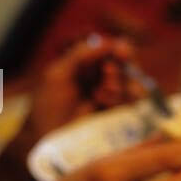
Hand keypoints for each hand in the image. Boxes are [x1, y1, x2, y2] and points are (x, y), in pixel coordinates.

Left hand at [17, 35, 148, 150]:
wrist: (46, 139)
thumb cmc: (46, 106)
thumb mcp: (57, 74)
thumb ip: (80, 55)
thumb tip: (106, 41)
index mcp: (88, 66)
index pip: (113, 51)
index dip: (120, 48)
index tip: (120, 51)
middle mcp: (103, 80)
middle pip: (128, 65)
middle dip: (122, 65)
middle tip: (108, 71)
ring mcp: (113, 99)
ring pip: (133, 83)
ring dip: (118, 83)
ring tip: (99, 92)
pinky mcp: (119, 117)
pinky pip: (133, 103)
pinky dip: (120, 98)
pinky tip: (102, 101)